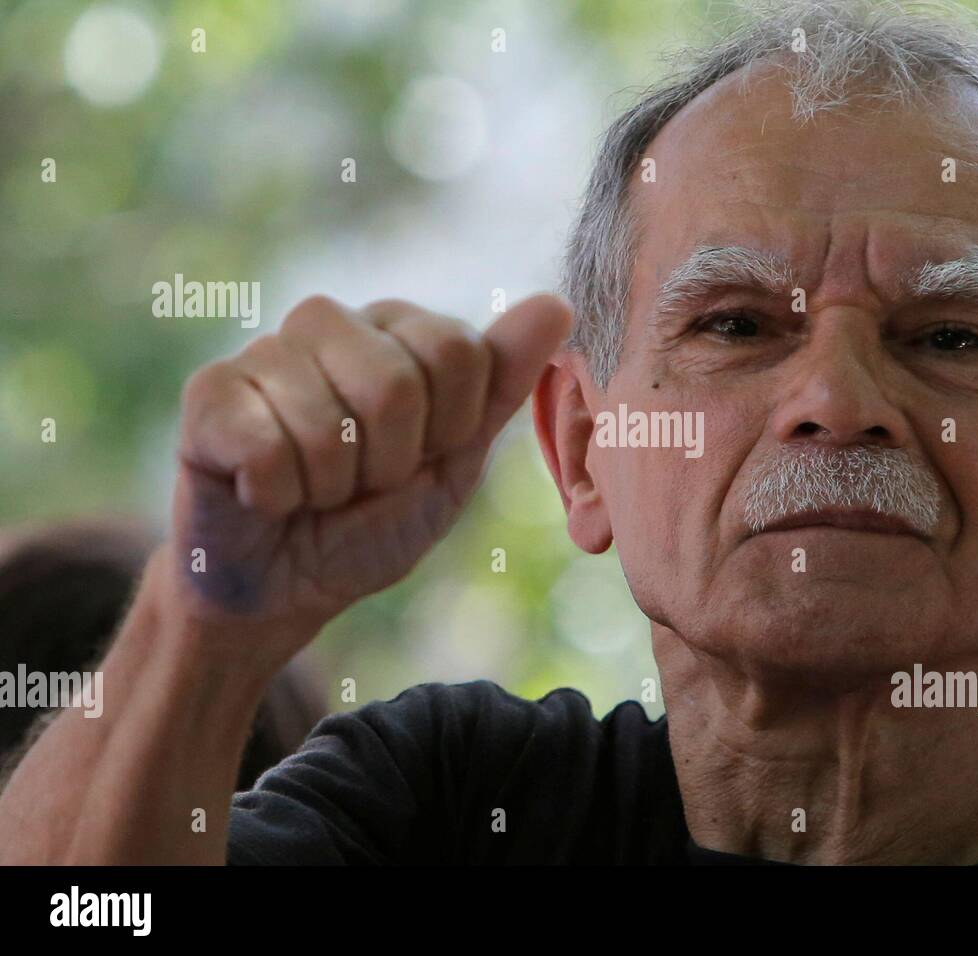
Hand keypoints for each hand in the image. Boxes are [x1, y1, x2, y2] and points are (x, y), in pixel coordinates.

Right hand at [168, 293, 571, 639]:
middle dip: (389, 463)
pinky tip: (262, 491)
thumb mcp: (454, 462)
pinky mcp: (207, 393)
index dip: (448, 429)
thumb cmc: (370, 523)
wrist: (284, 589)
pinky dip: (276, 494)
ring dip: (332, 486)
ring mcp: (264, 351)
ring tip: (311, 488)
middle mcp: (330, 323)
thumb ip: (500, 383)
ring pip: (329, 421)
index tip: (421, 458)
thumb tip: (556, 303)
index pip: (459, 352)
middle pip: (397, 383)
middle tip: (360, 482)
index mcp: (399, 331)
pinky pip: (266, 445)